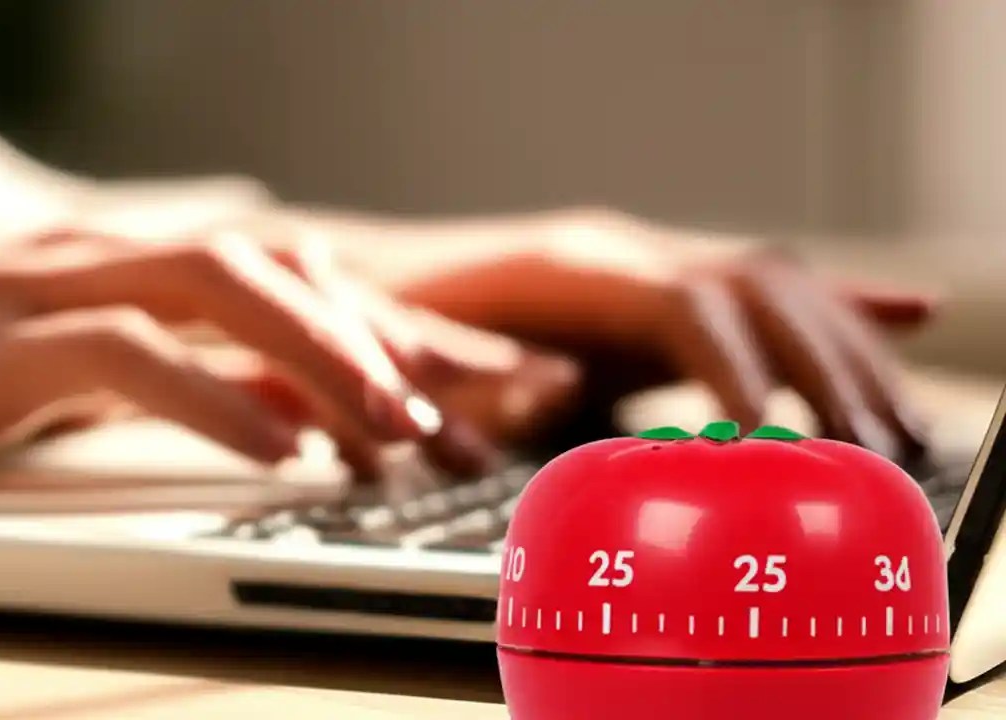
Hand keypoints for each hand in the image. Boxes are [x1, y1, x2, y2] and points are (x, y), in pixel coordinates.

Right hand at [0, 229, 576, 485]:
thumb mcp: (80, 377)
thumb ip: (187, 377)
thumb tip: (295, 410)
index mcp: (131, 264)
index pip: (296, 278)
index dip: (400, 327)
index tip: (488, 384)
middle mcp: (105, 256)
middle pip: (284, 269)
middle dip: (392, 337)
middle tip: (483, 406)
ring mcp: (47, 287)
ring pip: (219, 289)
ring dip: (320, 356)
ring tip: (398, 427)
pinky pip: (124, 356)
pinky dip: (210, 400)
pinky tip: (274, 450)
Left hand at [393, 210, 932, 460]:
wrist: (371, 275)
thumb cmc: (390, 319)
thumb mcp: (416, 359)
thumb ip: (481, 378)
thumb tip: (558, 386)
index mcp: (570, 266)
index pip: (683, 304)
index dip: (735, 367)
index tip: (770, 435)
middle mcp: (624, 254)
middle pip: (754, 287)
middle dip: (821, 364)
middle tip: (872, 446)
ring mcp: (648, 265)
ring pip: (776, 285)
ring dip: (845, 349)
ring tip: (903, 424)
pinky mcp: (660, 292)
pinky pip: (761, 294)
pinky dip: (834, 308)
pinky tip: (907, 313)